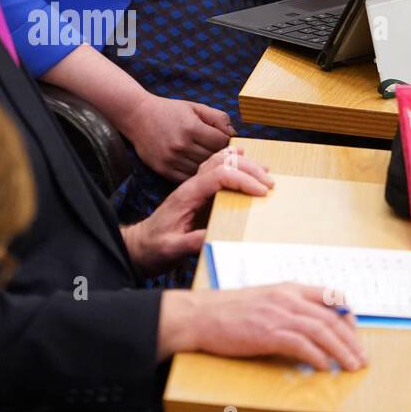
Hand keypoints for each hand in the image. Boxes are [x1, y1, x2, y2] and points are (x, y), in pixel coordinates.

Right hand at [124, 92, 234, 180]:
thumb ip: (218, 117)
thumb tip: (235, 134)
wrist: (137, 116)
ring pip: (202, 170)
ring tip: (209, 161)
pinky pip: (187, 178)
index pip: (222, 142)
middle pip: (213, 158)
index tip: (226, 142)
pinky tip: (197, 168)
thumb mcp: (195, 107)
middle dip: (221, 156)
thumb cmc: (169, 111)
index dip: (228, 143)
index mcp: (191, 128)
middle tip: (223, 154)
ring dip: (208, 167)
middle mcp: (181, 145)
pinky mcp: (163, 169)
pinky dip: (195, 175)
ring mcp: (171, 159)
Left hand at [124, 146, 274, 273]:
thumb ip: (190, 243)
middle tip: (270, 182)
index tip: (261, 192)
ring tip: (265, 171)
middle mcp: (191, 186)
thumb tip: (215, 238)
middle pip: (222, 163)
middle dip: (249, 169)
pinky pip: (217, 170)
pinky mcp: (198, 193)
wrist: (140, 245)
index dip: (242, 179)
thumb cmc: (154, 247)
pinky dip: (233, 164)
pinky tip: (244, 162)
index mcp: (187, 195)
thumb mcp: (170, 249)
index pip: (218, 175)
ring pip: (220, 162)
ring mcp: (194, 187)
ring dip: (243, 164)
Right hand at [159, 282, 367, 371]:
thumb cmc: (227, 311)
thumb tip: (307, 325)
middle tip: (361, 358)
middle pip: (331, 317)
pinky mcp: (268, 333)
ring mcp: (278, 315)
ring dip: (342, 351)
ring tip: (352, 366)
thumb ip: (286, 306)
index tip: (356, 332)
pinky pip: (302, 345)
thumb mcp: (263, 299)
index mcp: (288, 288)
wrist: (199, 315)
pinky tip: (324, 368)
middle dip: (352, 340)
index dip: (349, 315)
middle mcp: (287, 298)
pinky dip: (317, 357)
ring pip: (322, 332)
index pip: (331, 296)